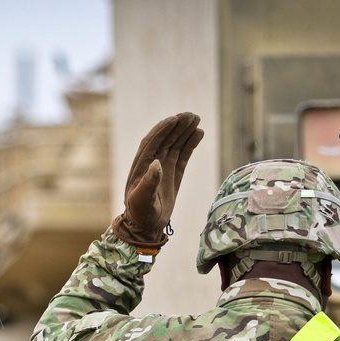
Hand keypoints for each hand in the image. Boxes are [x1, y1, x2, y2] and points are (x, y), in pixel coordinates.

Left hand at [112, 112, 203, 247]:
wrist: (146, 225)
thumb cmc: (140, 213)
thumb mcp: (142, 199)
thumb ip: (148, 183)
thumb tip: (157, 164)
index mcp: (141, 164)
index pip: (152, 141)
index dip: (162, 129)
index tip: (174, 119)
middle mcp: (152, 162)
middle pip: (165, 138)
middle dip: (177, 126)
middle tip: (191, 115)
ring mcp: (164, 167)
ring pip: (175, 144)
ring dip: (185, 131)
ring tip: (196, 119)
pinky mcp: (174, 173)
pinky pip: (183, 154)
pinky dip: (190, 144)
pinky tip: (199, 133)